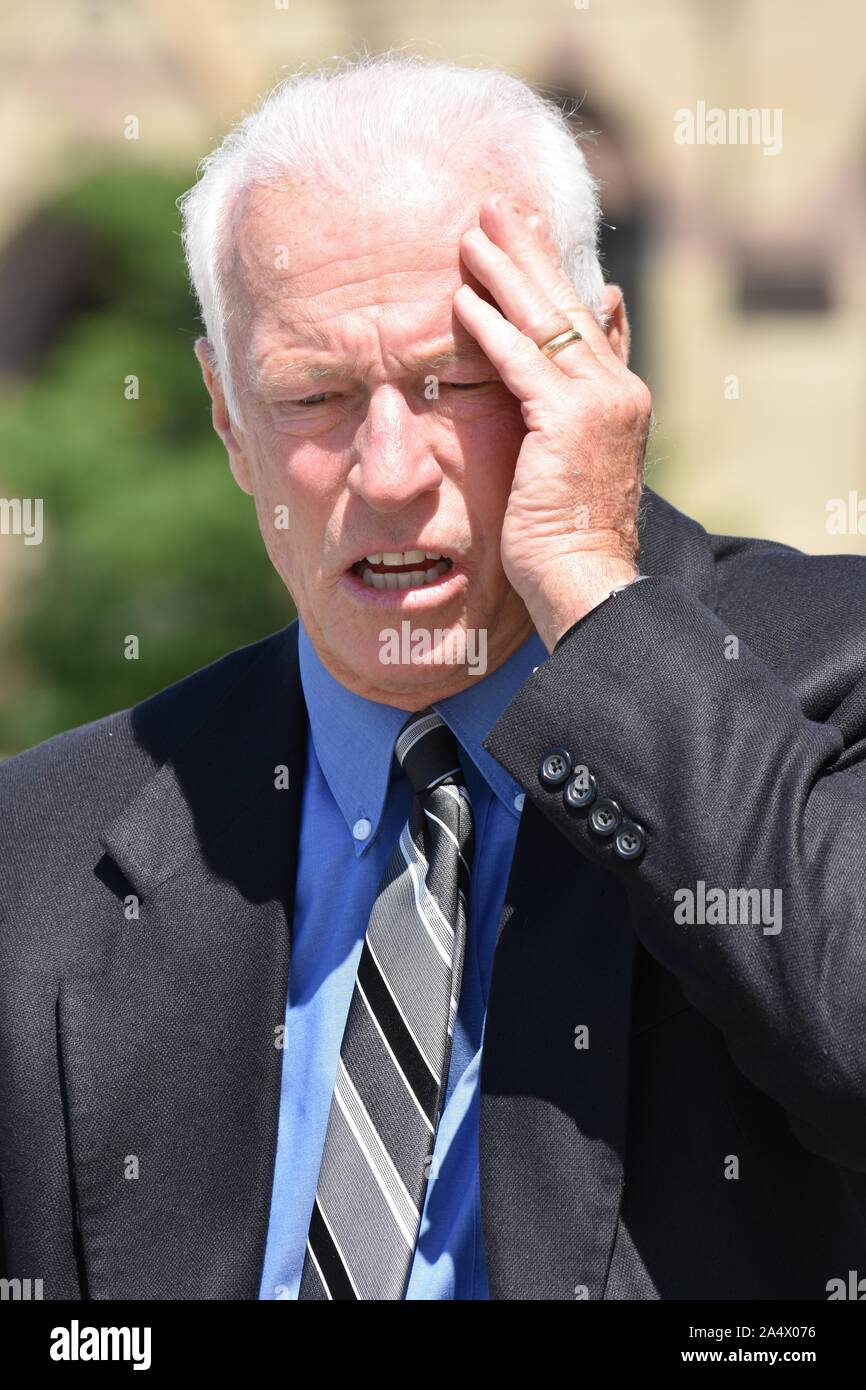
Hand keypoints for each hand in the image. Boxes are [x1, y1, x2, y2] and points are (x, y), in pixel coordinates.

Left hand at [453, 192, 651, 650]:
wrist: (587, 581)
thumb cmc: (568, 536)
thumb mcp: (572, 463)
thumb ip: (565, 413)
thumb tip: (546, 401)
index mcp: (620, 397)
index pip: (587, 319)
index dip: (558, 273)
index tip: (533, 232)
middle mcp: (617, 390)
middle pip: (567, 305)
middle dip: (529, 251)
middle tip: (496, 205)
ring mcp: (598, 403)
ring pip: (545, 322)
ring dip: (505, 273)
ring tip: (471, 233)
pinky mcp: (567, 422)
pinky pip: (521, 363)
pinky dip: (491, 329)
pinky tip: (462, 298)